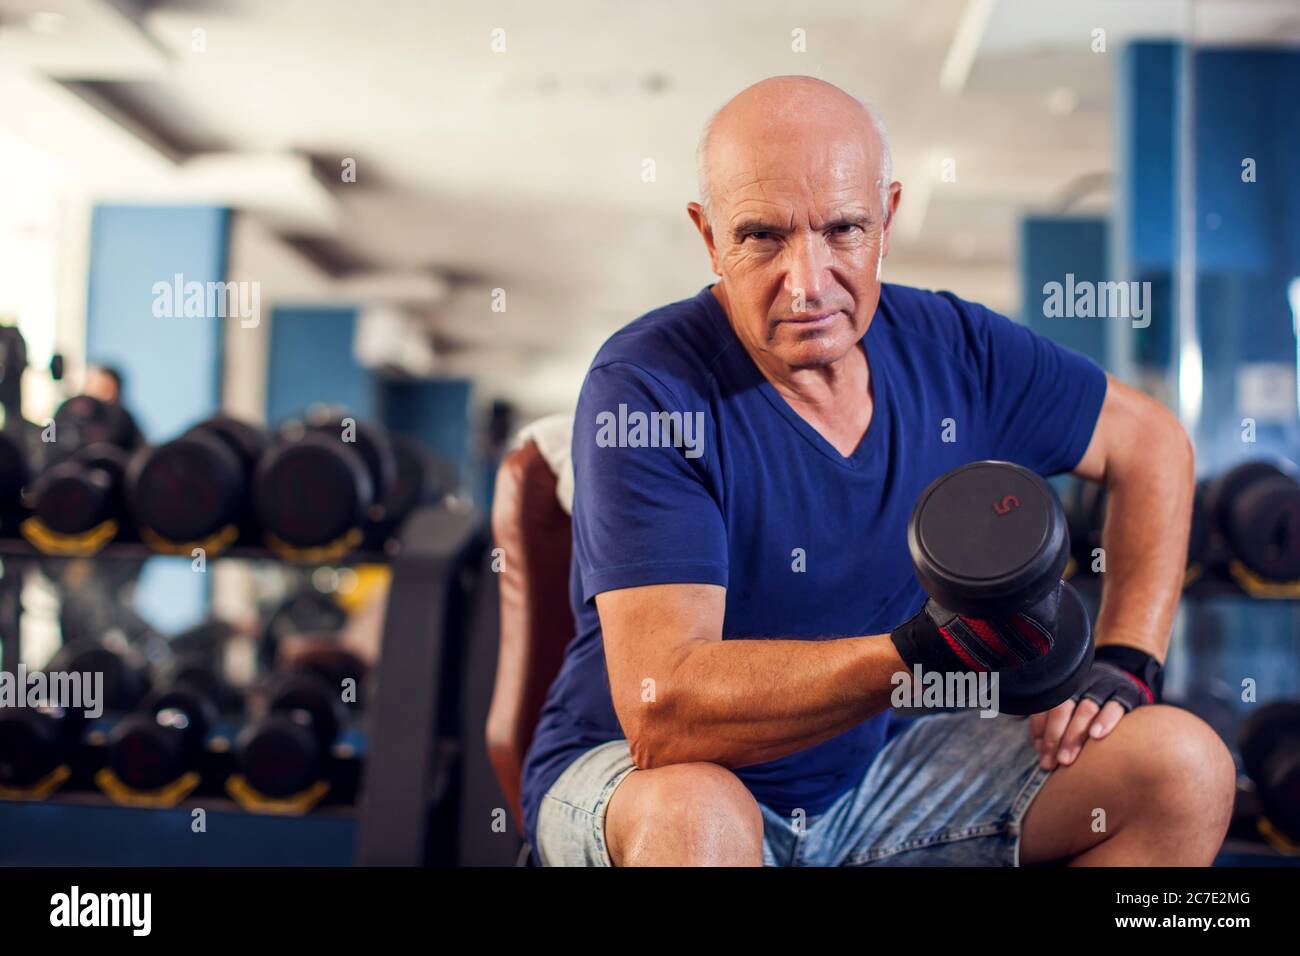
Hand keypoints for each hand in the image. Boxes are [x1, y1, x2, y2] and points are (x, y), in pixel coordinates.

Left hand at [1027, 645, 1162, 769]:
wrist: (1126, 678)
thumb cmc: (1089, 696)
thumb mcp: (1066, 697)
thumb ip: (1044, 709)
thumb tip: (1015, 718)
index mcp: (1063, 684)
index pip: (1045, 704)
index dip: (1039, 728)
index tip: (1039, 751)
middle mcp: (1081, 683)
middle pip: (1063, 707)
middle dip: (1054, 737)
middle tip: (1052, 762)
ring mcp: (1104, 687)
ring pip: (1086, 708)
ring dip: (1074, 735)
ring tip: (1067, 759)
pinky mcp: (1127, 695)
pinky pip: (1115, 707)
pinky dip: (1105, 721)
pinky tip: (1096, 736)